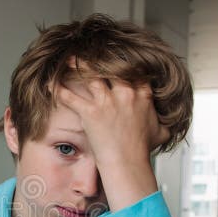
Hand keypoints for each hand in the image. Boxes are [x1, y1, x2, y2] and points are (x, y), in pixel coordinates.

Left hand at [54, 64, 169, 210]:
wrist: (128, 163)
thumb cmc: (142, 150)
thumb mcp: (161, 133)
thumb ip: (164, 122)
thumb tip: (168, 123)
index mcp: (142, 94)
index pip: (134, 69)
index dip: (124, 62)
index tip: (116, 58)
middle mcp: (125, 93)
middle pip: (110, 67)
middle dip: (98, 58)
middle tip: (88, 52)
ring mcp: (107, 102)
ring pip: (89, 75)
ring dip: (76, 66)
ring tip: (68, 60)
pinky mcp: (90, 113)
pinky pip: (70, 97)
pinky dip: (57, 90)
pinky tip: (49, 83)